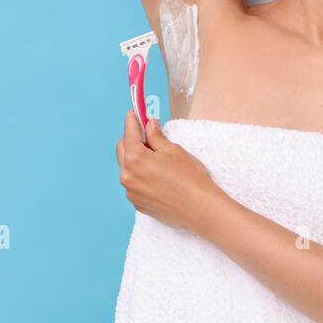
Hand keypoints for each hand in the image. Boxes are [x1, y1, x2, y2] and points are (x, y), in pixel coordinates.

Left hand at [115, 111, 223, 234]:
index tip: (134, 113)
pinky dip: (140, 175)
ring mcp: (131, 192)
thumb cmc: (190, 178)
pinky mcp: (138, 203)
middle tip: (148, 134)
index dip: (132, 120)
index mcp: (135, 159)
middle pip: (122, 150)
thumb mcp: (173, 150)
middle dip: (132, 139)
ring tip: (156, 157)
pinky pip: (133, 184)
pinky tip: (157, 175)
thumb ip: (156, 137)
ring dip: (135, 158)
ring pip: (127, 168)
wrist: (200, 209)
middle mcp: (127, 176)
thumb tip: (149, 126)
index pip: (129, 133)